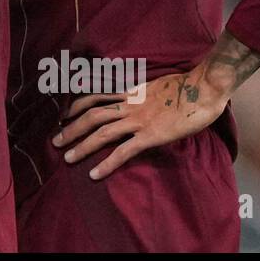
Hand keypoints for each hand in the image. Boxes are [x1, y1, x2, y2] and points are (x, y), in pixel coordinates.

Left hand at [51, 66, 230, 180]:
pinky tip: (94, 174)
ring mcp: (138, 119)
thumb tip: (141, 101)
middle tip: (56, 141)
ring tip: (67, 158)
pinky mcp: (150, 135)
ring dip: (82, 145)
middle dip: (71, 128)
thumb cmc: (188, 87)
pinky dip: (107, 163)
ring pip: (102, 132)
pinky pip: (124, 150)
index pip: (97, 96)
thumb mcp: (158, 86)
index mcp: (131, 92)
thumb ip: (145, 95)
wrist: (204, 87)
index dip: (77, 105)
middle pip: (92, 114)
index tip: (64, 113)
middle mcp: (130, 104)